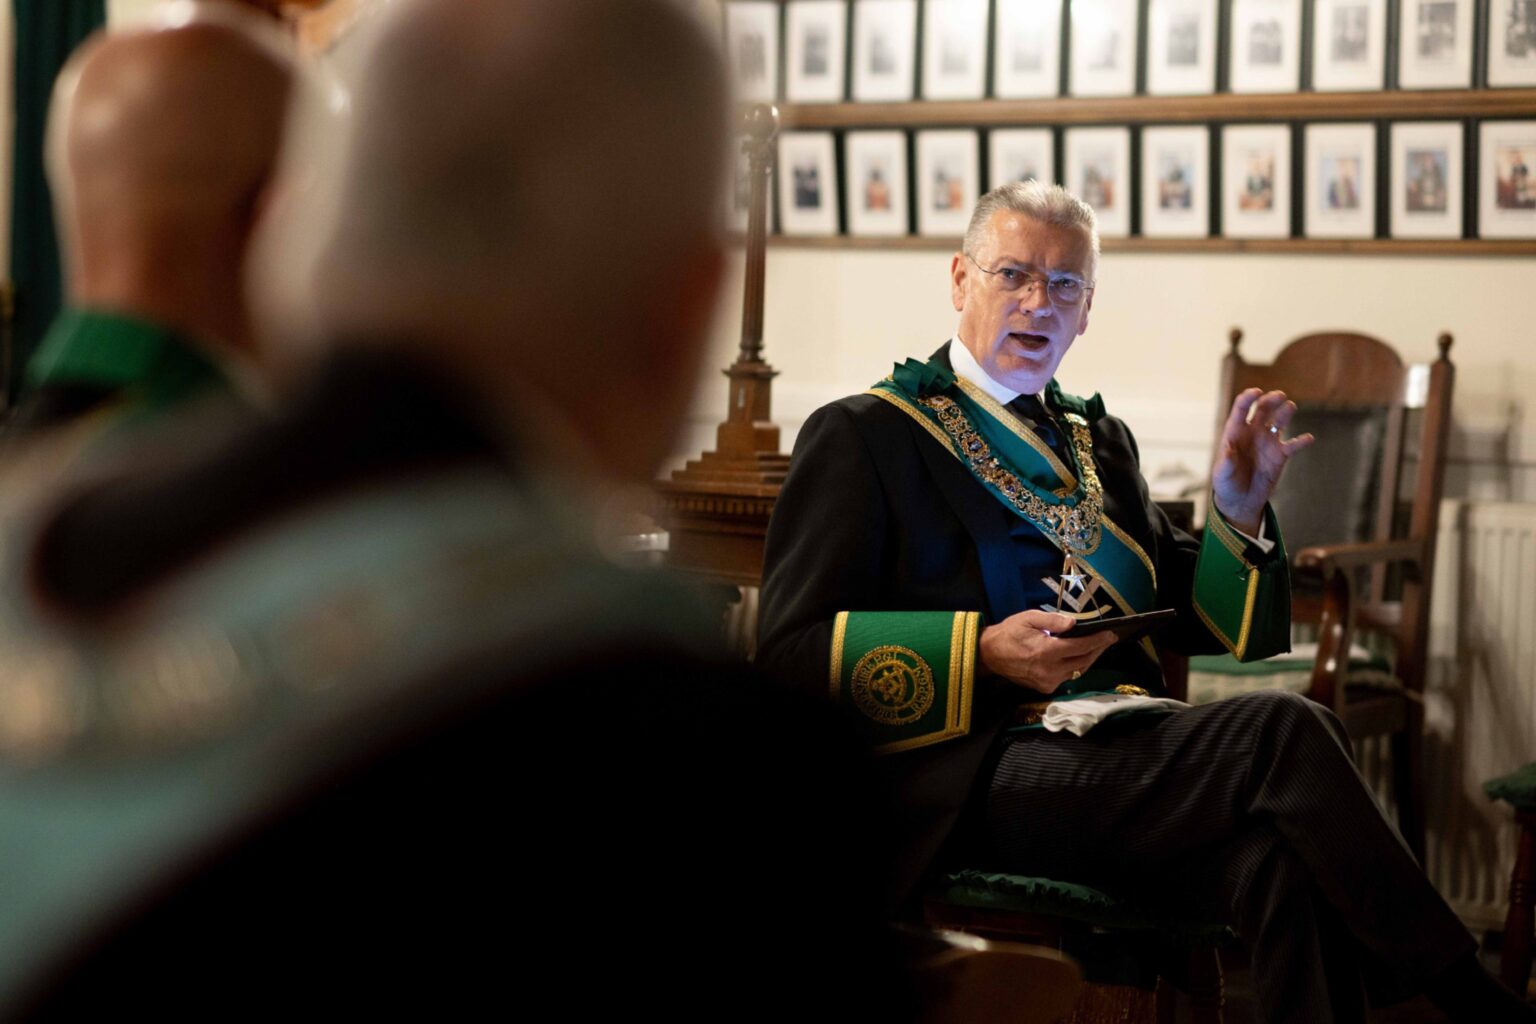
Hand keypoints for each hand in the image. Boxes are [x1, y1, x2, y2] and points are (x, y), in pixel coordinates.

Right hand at [978, 610, 1116, 694]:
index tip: (1111, 634)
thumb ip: (1053, 620)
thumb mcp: (1029, 618)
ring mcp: (1048, 682)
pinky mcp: (1045, 688)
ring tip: (1096, 647)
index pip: (1081, 647)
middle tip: (1108, 640)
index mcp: (1047, 651)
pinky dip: (1075, 666)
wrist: (990, 654)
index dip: (1098, 640)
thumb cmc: (1010, 632)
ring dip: (1089, 659)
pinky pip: (1067, 677)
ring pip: (1078, 671)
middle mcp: (1050, 670)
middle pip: (1084, 661)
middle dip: (1098, 650)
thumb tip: (1074, 623)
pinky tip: (1079, 657)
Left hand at [1211, 388, 1315, 534]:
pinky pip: (1293, 445)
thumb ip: (1226, 461)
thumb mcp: (1221, 474)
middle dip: (1270, 400)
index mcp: (1235, 432)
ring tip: (1290, 407)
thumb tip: (1228, 449)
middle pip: (1263, 409)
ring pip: (1279, 421)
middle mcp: (1252, 432)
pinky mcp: (1280, 455)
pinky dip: (1301, 441)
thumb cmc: (1226, 484)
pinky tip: (1308, 438)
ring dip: (1285, 412)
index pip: (1241, 409)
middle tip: (1280, 396)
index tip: (1257, 392)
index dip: (1248, 398)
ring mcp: (1267, 442)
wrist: (1240, 501)